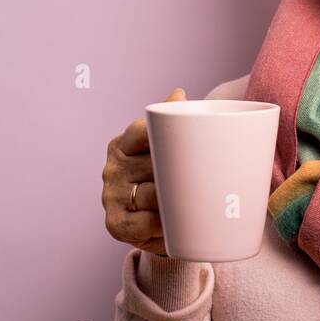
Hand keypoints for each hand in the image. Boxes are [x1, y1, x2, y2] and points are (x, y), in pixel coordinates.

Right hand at [101, 87, 186, 255]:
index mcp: (123, 145)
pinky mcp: (115, 224)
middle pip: (151, 165)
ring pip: (150, 194)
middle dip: (178, 172)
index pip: (141, 132)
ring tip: (199, 201)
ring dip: (174, 200)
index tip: (184, 136)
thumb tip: (179, 92)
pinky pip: (143, 223)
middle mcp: (112, 168)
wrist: (166, 229)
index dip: (161, 133)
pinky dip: (161, 224)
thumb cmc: (171, 183)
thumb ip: (175, 125)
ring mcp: (111, 196)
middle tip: (209, 175)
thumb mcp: (170, 154)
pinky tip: (174, 224)